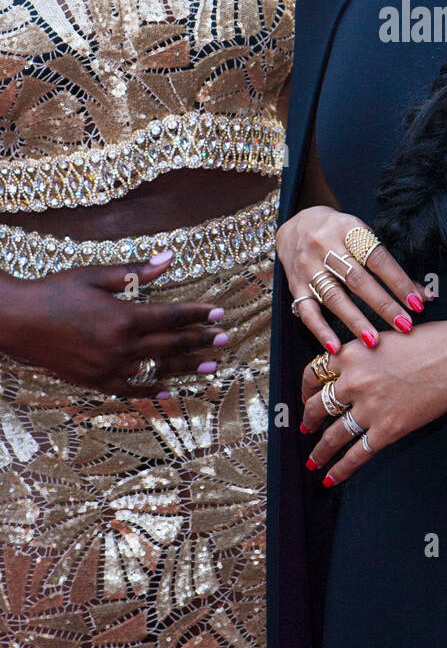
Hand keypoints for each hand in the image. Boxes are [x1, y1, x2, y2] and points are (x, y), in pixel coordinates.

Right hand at [0, 250, 228, 396]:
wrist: (17, 321)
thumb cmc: (56, 291)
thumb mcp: (96, 275)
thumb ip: (136, 271)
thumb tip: (170, 257)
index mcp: (123, 317)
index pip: (171, 316)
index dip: (197, 315)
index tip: (218, 313)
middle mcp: (119, 346)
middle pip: (171, 343)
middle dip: (201, 341)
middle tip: (225, 339)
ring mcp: (108, 367)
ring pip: (156, 368)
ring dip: (186, 367)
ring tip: (211, 367)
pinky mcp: (95, 380)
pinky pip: (130, 389)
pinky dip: (151, 391)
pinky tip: (169, 391)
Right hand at [275, 206, 428, 352]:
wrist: (296, 223)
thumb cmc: (339, 232)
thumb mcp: (362, 236)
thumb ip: (389, 267)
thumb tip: (423, 295)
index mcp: (348, 229)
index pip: (378, 258)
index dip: (398, 282)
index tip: (417, 303)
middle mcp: (325, 246)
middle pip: (357, 279)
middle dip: (383, 305)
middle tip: (404, 325)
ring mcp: (308, 266)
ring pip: (334, 296)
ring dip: (355, 321)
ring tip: (374, 341)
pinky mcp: (295, 285)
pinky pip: (307, 311)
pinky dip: (321, 330)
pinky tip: (336, 347)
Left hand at [300, 321, 446, 485]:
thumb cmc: (427, 341)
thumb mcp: (383, 337)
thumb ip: (361, 354)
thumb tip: (349, 370)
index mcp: (350, 354)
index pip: (313, 374)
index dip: (305, 390)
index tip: (306, 398)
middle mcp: (353, 381)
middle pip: (317, 407)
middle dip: (309, 421)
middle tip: (307, 428)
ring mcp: (369, 408)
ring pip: (332, 436)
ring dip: (320, 451)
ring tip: (313, 460)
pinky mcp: (387, 429)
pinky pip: (356, 454)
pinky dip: (341, 469)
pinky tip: (332, 477)